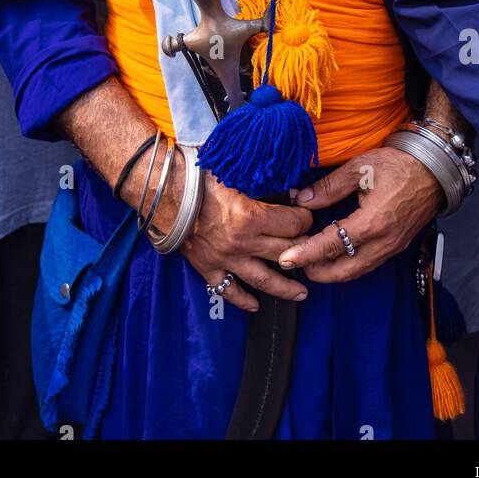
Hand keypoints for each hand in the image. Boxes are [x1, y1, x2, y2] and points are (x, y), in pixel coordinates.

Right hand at [182, 174, 312, 312]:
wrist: (162, 195)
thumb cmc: (197, 178)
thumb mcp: (233, 172)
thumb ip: (261, 178)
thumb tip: (286, 183)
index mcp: (250, 217)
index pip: (292, 224)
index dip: (304, 219)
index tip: (307, 217)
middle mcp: (242, 243)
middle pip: (285, 253)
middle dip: (304, 252)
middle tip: (316, 254)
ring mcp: (226, 259)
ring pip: (263, 280)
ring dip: (285, 288)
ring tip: (301, 294)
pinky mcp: (208, 268)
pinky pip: (228, 290)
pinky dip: (242, 300)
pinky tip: (255, 305)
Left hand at [275, 146, 442, 282]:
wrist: (435, 170)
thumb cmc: (400, 165)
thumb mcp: (361, 167)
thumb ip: (329, 186)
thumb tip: (303, 199)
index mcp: (373, 222)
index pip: (332, 245)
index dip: (306, 253)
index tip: (286, 258)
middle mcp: (383, 241)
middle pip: (344, 271)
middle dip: (316, 271)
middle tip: (294, 262)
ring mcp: (392, 247)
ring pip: (357, 271)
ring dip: (332, 272)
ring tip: (310, 261)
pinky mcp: (396, 247)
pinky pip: (368, 265)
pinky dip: (348, 266)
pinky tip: (335, 256)